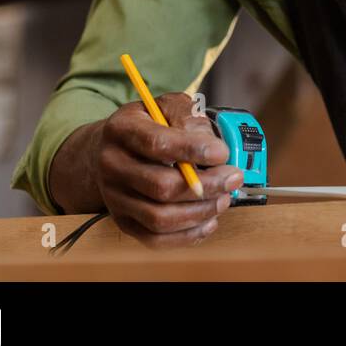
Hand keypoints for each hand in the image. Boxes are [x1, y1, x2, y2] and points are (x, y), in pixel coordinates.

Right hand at [90, 93, 241, 247]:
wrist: (112, 149)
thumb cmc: (149, 125)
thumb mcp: (167, 107)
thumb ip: (188, 117)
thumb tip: (211, 144)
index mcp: (121, 129)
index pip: (157, 144)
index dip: (194, 150)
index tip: (223, 153)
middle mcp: (112, 165)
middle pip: (161, 186)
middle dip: (207, 185)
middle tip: (233, 178)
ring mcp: (114, 197)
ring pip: (159, 218)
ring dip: (201, 212)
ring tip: (224, 198)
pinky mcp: (123, 221)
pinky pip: (155, 239)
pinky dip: (188, 235)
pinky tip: (210, 220)